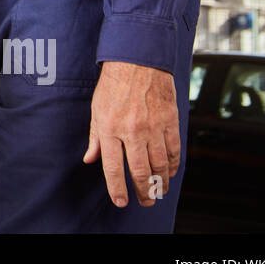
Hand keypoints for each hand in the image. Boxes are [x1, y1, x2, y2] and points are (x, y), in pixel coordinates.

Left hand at [82, 61, 180, 207]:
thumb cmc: (113, 85)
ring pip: (160, 164)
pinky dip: (174, 165)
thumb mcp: (96, 110)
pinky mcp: (170, 121)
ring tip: (159, 191)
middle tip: (146, 202)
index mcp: (109, 128)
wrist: (137, 61)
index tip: (121, 201)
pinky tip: (170, 172)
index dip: (117, 188)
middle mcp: (131, 131)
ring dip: (160, 182)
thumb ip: (95, 138)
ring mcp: (153, 126)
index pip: (112, 167)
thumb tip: (90, 160)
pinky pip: (174, 150)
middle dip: (143, 191)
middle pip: (140, 171)